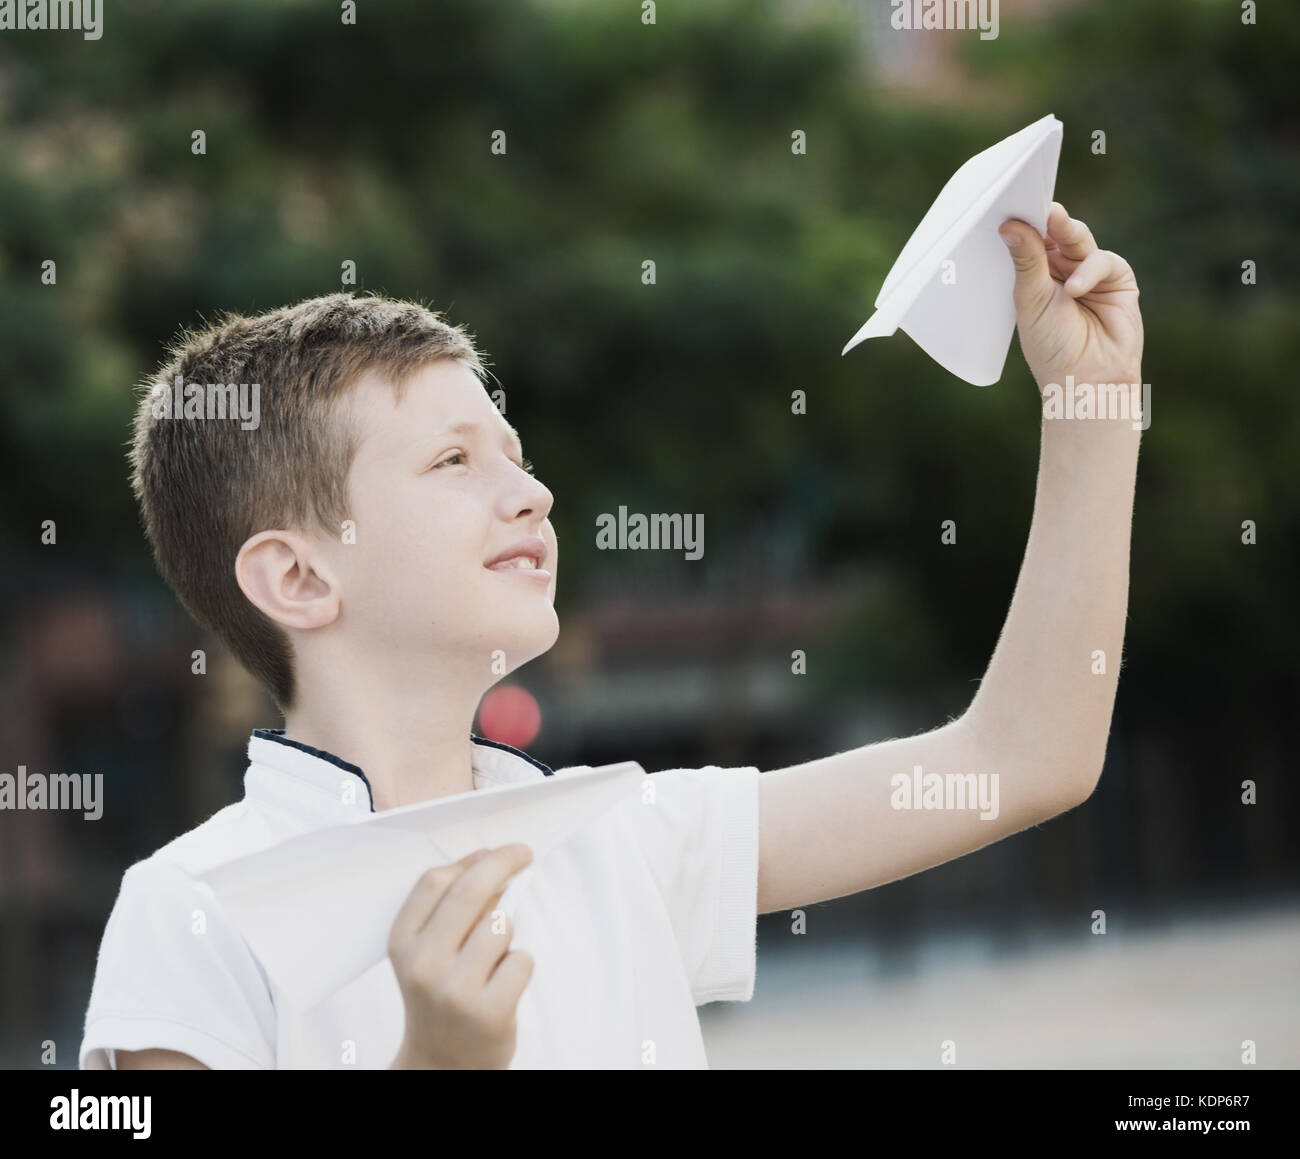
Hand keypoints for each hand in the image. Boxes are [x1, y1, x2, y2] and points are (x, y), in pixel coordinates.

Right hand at [387, 843, 534, 1069]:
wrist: (441, 1065)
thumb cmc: (441, 997)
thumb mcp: (427, 953)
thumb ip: (451, 910)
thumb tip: (490, 861)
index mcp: (402, 943)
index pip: (435, 882)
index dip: (472, 859)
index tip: (497, 850)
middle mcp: (423, 965)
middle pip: (470, 892)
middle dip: (503, 863)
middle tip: (524, 853)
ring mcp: (455, 990)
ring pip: (501, 925)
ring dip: (507, 934)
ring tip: (491, 962)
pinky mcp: (488, 1012)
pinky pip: (521, 959)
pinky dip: (519, 965)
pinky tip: (502, 986)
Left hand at [999, 202, 1142, 393]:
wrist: (1085, 379)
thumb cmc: (1052, 347)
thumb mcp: (1031, 301)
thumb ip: (1027, 261)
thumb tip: (1010, 226)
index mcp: (1034, 274)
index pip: (1029, 239)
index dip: (1023, 222)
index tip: (1011, 201)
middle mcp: (1061, 269)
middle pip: (1054, 232)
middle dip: (1045, 218)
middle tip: (1036, 202)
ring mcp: (1089, 271)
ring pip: (1078, 238)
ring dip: (1067, 234)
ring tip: (1054, 228)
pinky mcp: (1116, 277)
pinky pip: (1103, 260)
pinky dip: (1088, 271)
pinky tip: (1075, 289)